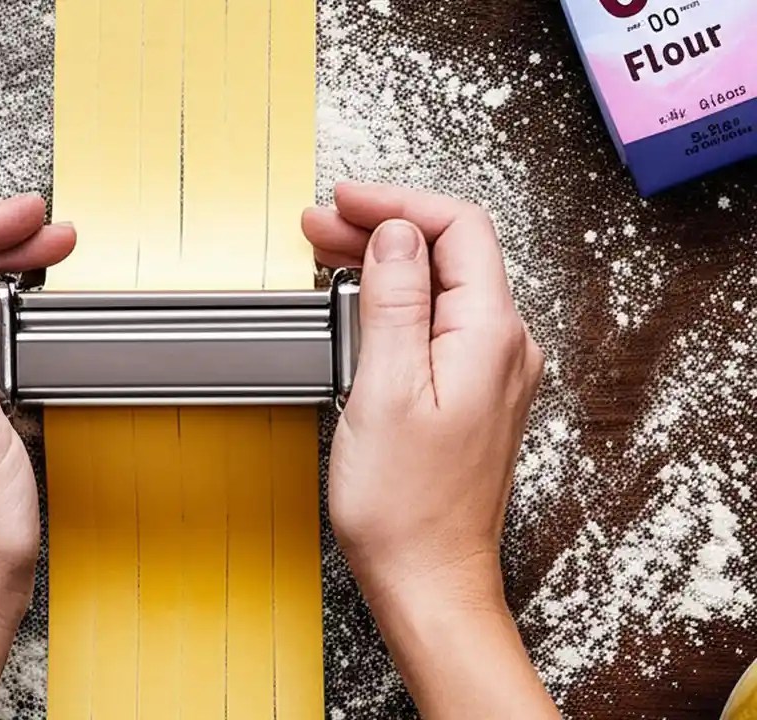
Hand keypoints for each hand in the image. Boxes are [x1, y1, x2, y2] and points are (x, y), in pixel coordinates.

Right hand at [305, 182, 555, 718]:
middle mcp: (503, 348)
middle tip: (318, 226)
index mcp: (490, 336)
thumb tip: (397, 235)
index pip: (458, 228)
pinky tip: (359, 304)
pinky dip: (395, 301)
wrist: (429, 580)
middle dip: (382, 228)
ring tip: (327, 254)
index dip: (398, 203)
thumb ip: (394, 303)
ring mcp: (491, 372)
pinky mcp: (471, 394)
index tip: (344, 201)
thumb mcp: (384, 391)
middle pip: (449, 254)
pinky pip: (437, 324)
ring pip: (441, 287)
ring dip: (385, 263)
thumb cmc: (406, 507)